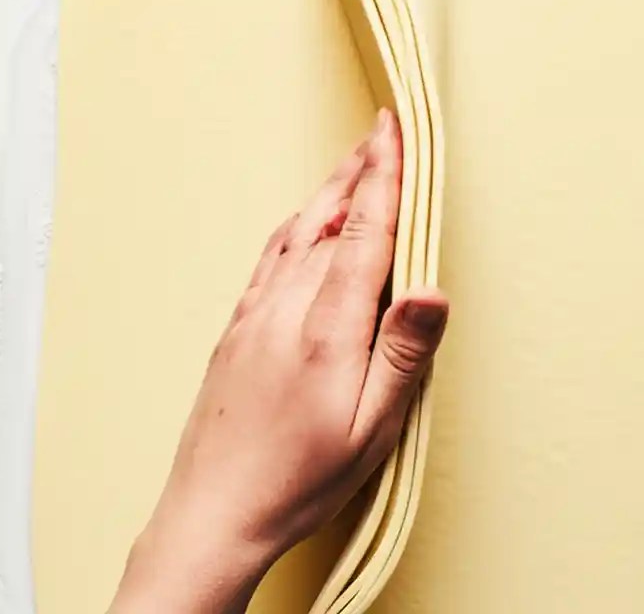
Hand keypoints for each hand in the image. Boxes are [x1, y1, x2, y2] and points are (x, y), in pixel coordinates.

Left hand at [110, 110, 447, 613]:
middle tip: (383, 130)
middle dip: (360, 171)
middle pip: (329, 221)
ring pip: (296, 234)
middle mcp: (285, 311)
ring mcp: (255, 318)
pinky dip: (296, 226)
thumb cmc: (301, 479)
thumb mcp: (370, 429)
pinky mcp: (237, 333)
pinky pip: (269, 259)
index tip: (396, 131)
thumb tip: (430, 290)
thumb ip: (403, 355)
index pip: (364, 235)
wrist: (213, 513)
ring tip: (354, 164)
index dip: (384, 178)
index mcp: (327, 330)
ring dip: (329, 193)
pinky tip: (303, 225)